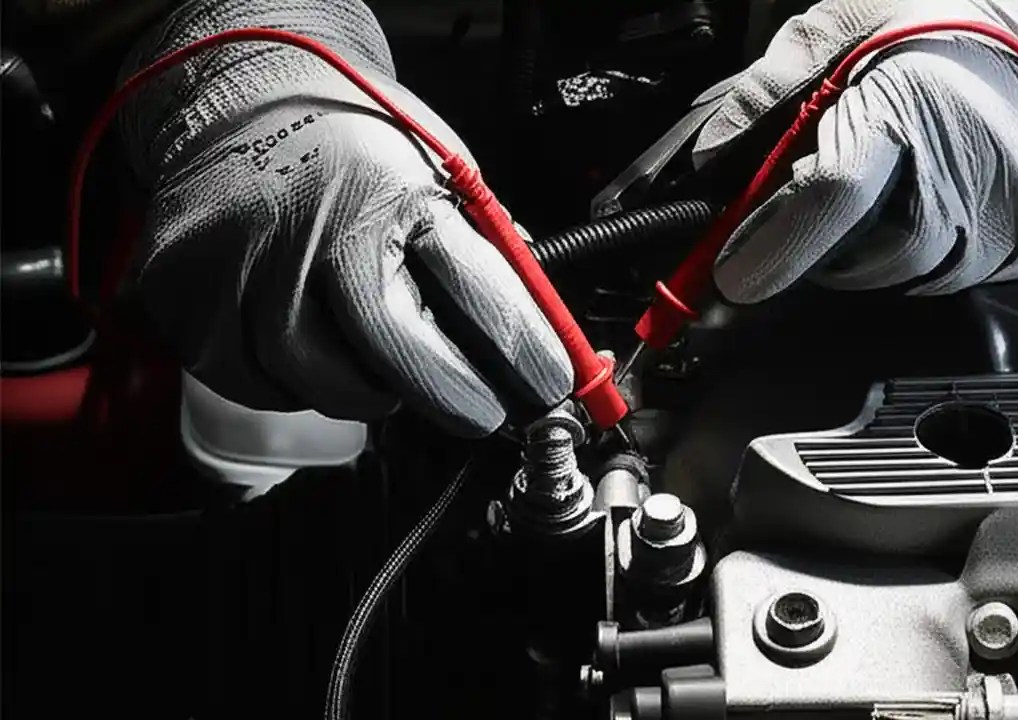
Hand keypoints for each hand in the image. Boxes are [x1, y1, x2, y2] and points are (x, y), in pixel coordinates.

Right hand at [118, 0, 570, 435]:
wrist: (237, 100)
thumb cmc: (349, 143)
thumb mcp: (433, 170)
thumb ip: (475, 250)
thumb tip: (534, 337)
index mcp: (388, 185)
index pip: (473, 290)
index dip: (520, 352)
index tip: (546, 386)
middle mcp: (307, 222)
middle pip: (393, 353)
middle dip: (451, 394)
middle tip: (476, 407)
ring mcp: (235, 264)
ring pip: (319, 383)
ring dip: (363, 387)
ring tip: (375, 352)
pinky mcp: (181, 298)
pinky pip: (255, 381)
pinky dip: (293, 378)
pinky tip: (306, 338)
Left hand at [695, 0, 1017, 301]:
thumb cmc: (946, 14)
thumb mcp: (843, 21)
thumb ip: (768, 88)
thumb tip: (712, 153)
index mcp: (914, 103)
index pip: (832, 196)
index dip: (772, 246)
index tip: (732, 273)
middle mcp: (971, 166)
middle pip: (867, 258)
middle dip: (820, 250)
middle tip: (817, 207)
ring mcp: (1014, 213)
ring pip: (909, 277)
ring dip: (870, 252)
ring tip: (881, 190)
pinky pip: (955, 277)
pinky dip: (923, 256)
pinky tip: (925, 201)